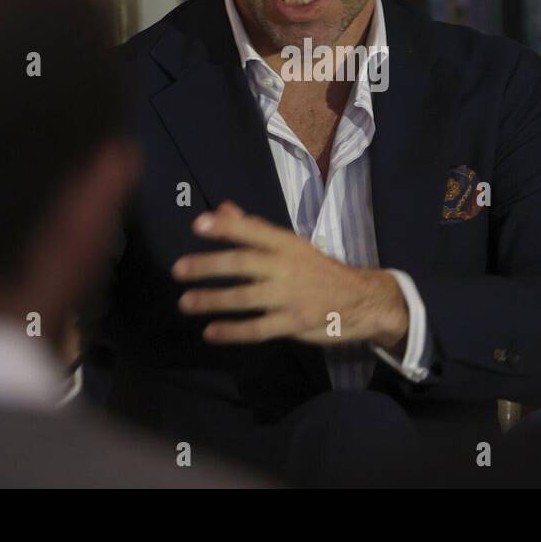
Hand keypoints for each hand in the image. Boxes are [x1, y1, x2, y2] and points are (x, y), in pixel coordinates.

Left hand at [172, 201, 407, 349]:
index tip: (198, 225)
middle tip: (178, 270)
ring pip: (246, 297)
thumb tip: (223, 208)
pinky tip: (211, 332)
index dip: (226, 227)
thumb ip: (255, 229)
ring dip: (213, 300)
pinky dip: (233, 331)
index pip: (254, 231)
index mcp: (287, 244)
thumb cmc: (318, 270)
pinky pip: (258, 329)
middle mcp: (288, 267)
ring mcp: (291, 296)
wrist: (362, 299)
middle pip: (243, 263)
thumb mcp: (291, 245)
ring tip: (185, 302)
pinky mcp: (295, 323)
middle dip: (209, 266)